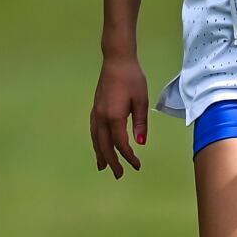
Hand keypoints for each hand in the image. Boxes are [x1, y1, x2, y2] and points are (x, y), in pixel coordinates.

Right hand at [91, 55, 149, 178]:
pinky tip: (99, 146)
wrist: (117, 61)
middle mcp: (101, 117)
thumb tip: (141, 142)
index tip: (137, 165)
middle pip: (104, 145)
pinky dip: (96, 142)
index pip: (120, 143)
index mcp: (114, 116)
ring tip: (103, 167)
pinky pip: (93, 131)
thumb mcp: (142, 101)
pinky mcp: (95, 108)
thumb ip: (141, 123)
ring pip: (95, 139)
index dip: (128, 156)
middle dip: (111, 161)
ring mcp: (96, 112)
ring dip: (100, 154)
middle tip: (118, 175)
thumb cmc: (133, 79)